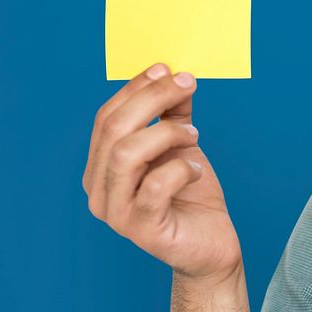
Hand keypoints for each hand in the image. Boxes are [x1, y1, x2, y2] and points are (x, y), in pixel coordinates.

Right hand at [83, 63, 242, 282]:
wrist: (211, 244)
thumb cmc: (191, 195)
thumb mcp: (181, 146)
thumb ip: (174, 115)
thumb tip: (177, 76)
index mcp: (102, 166)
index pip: (106, 118)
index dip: (135, 88)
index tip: (167, 68)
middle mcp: (100, 189)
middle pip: (114, 130)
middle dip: (153, 98)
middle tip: (187, 84)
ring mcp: (117, 212)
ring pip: (126, 154)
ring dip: (166, 133)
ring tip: (194, 136)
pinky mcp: (143, 230)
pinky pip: (155, 186)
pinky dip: (181, 168)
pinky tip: (196, 170)